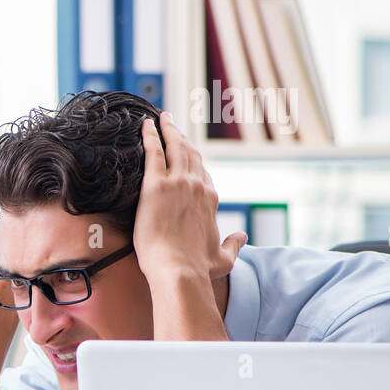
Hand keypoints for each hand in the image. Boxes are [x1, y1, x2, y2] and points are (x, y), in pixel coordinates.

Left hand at [135, 112, 246, 283]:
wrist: (178, 271)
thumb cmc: (198, 269)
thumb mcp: (223, 258)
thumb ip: (234, 245)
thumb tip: (243, 237)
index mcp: (211, 200)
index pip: (203, 173)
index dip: (195, 159)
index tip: (187, 150)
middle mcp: (197, 186)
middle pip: (190, 154)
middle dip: (181, 137)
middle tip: (172, 124)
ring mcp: (178, 183)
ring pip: (174, 147)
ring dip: (168, 130)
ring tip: (161, 118)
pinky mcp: (156, 185)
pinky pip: (154, 152)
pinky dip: (151, 135)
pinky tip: (146, 125)